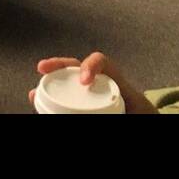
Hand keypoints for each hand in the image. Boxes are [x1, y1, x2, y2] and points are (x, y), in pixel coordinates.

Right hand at [28, 52, 155, 113]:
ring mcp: (91, 91)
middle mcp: (100, 82)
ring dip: (50, 84)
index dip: (91, 65)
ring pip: (67, 82)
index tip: (84, 80)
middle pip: (76, 66)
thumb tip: (115, 104)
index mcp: (117, 81)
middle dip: (57, 64)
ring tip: (35, 93)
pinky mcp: (85, 102)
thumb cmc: (142, 111)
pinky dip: (52, 99)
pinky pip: (67, 97)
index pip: (103, 62)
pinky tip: (39, 103)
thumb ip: (128, 103)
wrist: (142, 116)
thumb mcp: (139, 109)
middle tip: (42, 67)